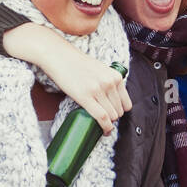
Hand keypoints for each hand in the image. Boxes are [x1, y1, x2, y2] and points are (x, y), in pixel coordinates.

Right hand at [2, 23, 130, 133]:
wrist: (59, 56)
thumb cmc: (76, 63)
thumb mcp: (100, 69)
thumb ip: (107, 81)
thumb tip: (110, 98)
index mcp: (115, 76)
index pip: (126, 103)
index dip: (120, 112)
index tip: (113, 115)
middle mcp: (110, 83)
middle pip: (119, 111)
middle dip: (113, 118)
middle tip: (104, 120)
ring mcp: (98, 90)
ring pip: (112, 116)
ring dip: (108, 124)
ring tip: (102, 125)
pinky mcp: (85, 96)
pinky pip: (102, 117)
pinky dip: (105, 127)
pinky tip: (104, 131)